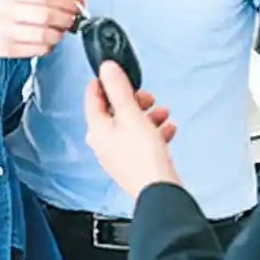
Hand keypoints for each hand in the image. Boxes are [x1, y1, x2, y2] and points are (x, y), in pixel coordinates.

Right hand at [0, 0, 81, 58]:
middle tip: (70, 22)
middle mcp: (6, 10)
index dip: (66, 4)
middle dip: (65, 20)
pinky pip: (35, 49)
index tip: (76, 8)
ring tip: (57, 33)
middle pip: (45, 15)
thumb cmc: (0, 9)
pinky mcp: (6, 49)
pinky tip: (46, 43)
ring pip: (42, 35)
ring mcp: (5, 31)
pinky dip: (47, 47)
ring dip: (57, 35)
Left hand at [84, 61, 181, 200]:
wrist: (158, 191)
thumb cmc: (144, 158)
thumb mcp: (131, 115)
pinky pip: (141, 140)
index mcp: (97, 129)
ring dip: (147, 115)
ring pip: (130, 125)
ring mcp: (117, 154)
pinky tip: (168, 130)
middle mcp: (103, 142)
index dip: (104, 82)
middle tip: (147, 98)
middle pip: (114, 111)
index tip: (117, 74)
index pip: (92, 97)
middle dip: (133, 100)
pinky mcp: (133, 163)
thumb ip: (118, 89)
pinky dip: (154, 131)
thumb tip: (106, 68)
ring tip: (163, 113)